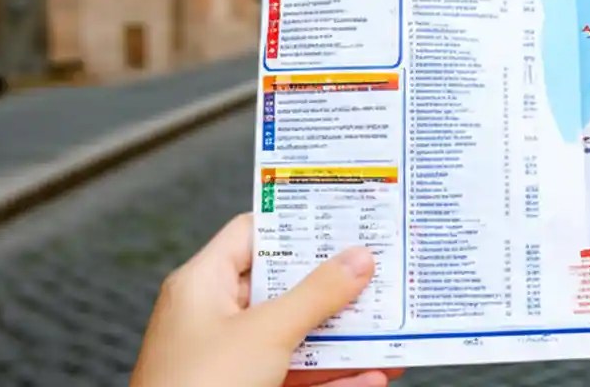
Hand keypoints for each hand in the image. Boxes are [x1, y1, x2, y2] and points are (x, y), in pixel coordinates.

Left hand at [130, 213, 403, 386]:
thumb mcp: (267, 333)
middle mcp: (215, 318)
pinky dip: (334, 377)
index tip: (344, 219)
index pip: (253, 234)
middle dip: (334, 286)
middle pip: (284, 288)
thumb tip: (358, 259)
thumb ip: (317, 294)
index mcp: (202, 285)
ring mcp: (231, 361)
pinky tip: (373, 376)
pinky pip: (298, 377)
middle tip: (378, 272)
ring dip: (343, 337)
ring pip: (297, 338)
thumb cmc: (200, 386)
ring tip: (389, 329)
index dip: (297, 224)